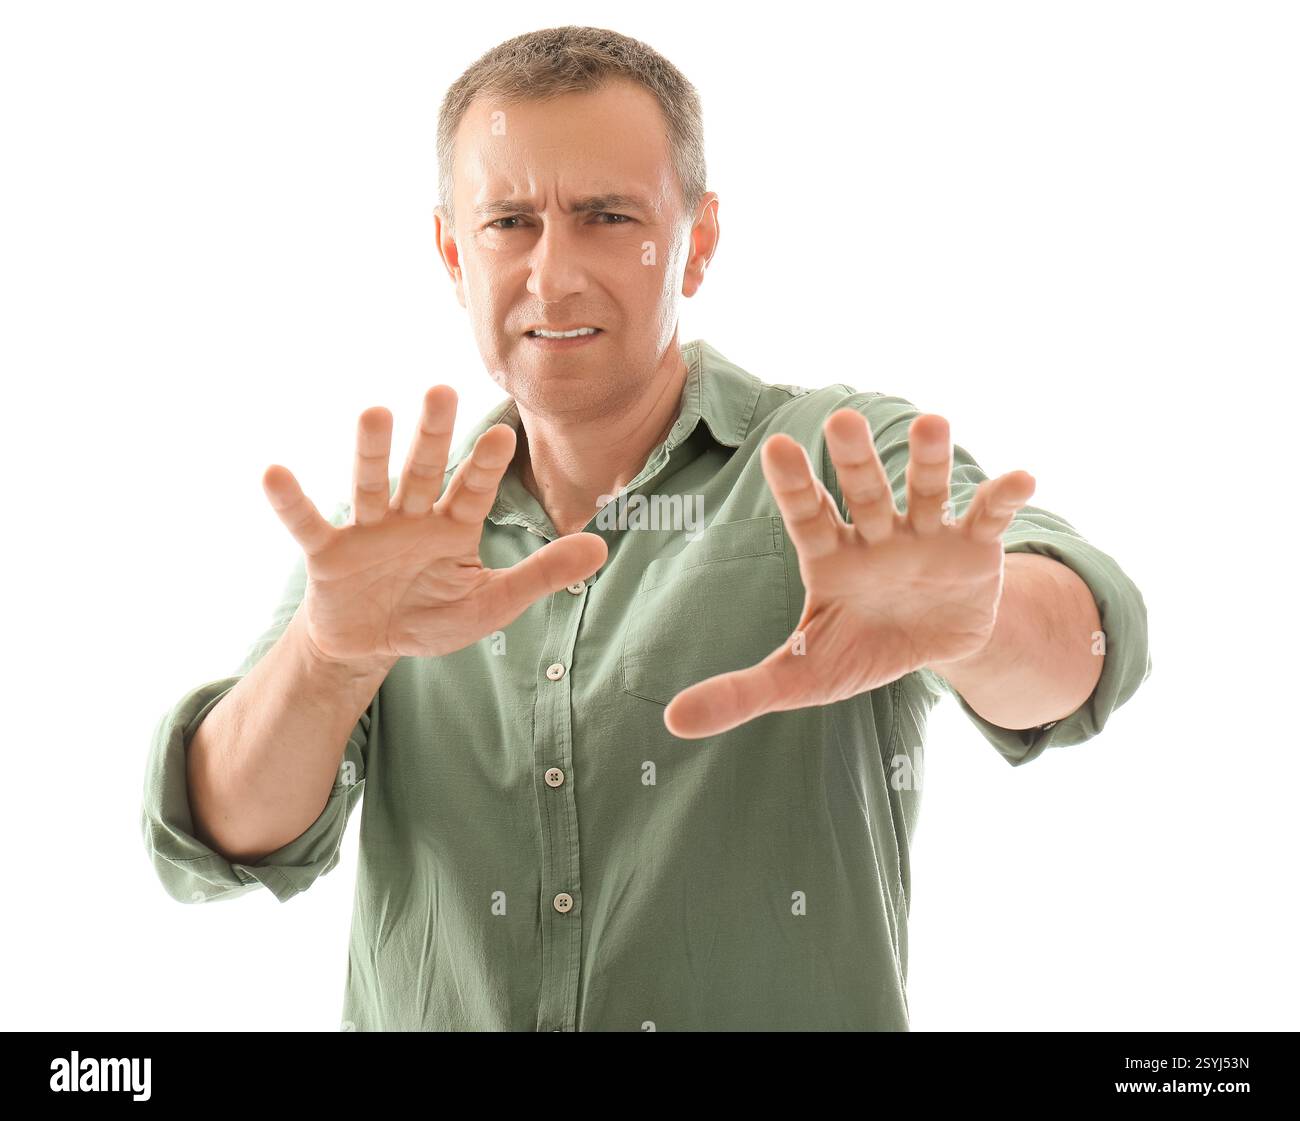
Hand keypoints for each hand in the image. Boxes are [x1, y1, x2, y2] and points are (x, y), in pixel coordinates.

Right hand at [261, 386, 606, 666]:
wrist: (370, 647)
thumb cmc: (431, 616)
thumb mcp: (492, 604)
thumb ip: (542, 574)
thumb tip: (601, 547)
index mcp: (453, 526)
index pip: (473, 490)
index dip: (485, 466)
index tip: (502, 434)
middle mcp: (411, 517)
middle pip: (423, 471)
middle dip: (431, 435)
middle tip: (440, 391)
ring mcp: (367, 531)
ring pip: (371, 485)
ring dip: (371, 452)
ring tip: (373, 412)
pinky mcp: (327, 553)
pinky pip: (307, 524)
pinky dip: (291, 501)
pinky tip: (274, 472)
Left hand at [662, 410, 1034, 737]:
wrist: (933, 649)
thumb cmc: (859, 649)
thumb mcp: (803, 676)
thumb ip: (741, 692)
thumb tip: (672, 722)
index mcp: (831, 558)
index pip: (809, 517)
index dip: (796, 485)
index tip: (777, 447)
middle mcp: (876, 536)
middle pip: (863, 494)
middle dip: (855, 460)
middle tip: (841, 418)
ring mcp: (926, 536)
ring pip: (925, 492)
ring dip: (929, 460)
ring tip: (932, 423)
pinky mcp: (974, 547)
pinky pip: (987, 517)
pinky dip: (1003, 498)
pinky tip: (1021, 478)